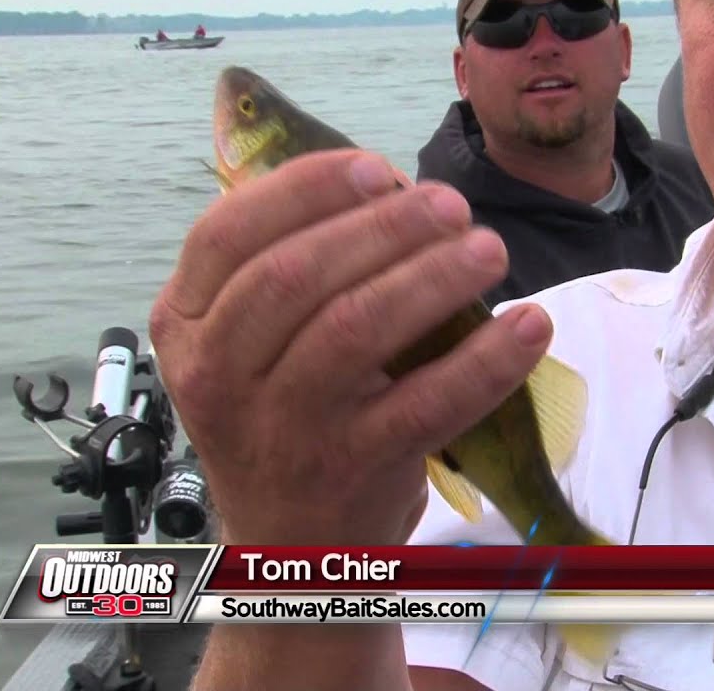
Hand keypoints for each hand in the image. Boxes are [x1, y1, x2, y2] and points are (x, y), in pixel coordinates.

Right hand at [148, 149, 553, 545]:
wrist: (291, 544)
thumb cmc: (281, 417)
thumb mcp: (245, 346)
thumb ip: (287, 268)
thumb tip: (388, 189)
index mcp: (185, 325)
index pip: (226, 234)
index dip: (305, 189)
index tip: (375, 170)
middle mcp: (217, 376)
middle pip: (294, 275)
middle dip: (381, 227)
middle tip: (450, 206)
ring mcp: (284, 426)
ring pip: (355, 329)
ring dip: (431, 278)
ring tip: (488, 249)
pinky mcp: (352, 467)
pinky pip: (427, 403)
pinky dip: (485, 360)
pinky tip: (527, 324)